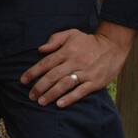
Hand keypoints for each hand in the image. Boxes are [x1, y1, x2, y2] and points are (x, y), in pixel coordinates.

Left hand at [20, 25, 134, 108]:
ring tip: (41, 102)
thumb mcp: (71, 33)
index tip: (23, 81)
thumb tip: (40, 49)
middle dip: (40, 87)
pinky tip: (60, 104)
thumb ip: (55, 39)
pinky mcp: (95, 82)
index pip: (46, 63)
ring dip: (51, 94)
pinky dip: (70, 98)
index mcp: (67, 51)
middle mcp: (74, 62)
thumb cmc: (89, 41)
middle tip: (30, 95)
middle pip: (53, 76)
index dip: (33, 72)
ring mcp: (85, 73)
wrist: (114, 46)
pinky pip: (81, 91)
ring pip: (65, 84)